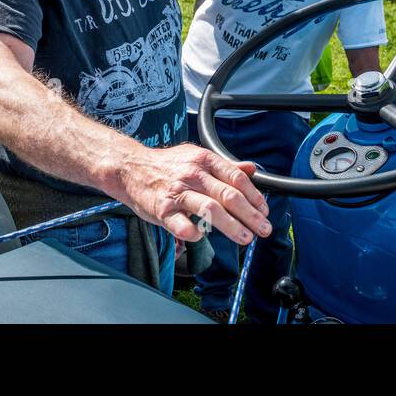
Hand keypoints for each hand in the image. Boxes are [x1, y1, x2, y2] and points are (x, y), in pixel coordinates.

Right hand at [111, 144, 270, 245]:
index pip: (237, 179)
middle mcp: (193, 174)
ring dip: (232, 227)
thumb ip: (225, 166)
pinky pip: (182, 225)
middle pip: (229, 196)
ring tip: (245, 238)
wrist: (131, 168)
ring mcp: (177, 192)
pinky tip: (203, 237)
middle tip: (263, 229)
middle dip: (251, 215)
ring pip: (210, 210)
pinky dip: (195, 233)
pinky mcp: (162, 209)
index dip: (255, 197)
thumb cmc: (167, 166)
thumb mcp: (197, 157)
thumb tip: (252, 169)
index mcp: (204, 160)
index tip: (265, 211)